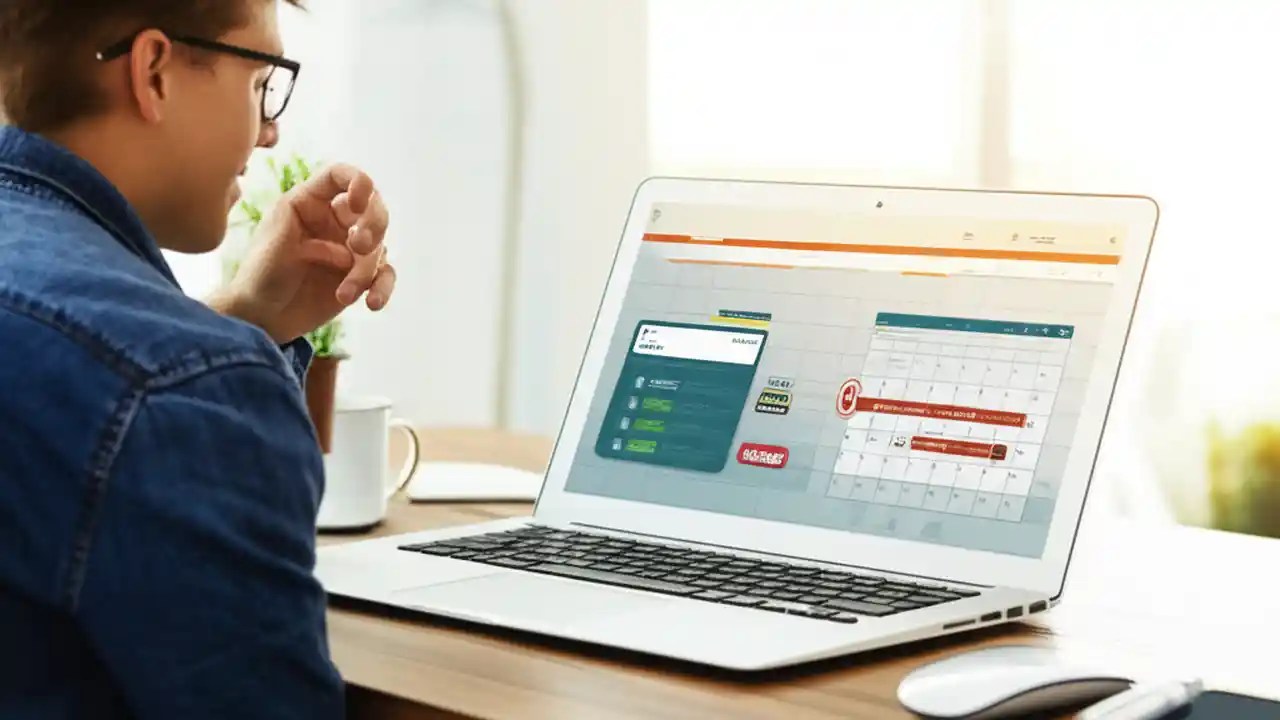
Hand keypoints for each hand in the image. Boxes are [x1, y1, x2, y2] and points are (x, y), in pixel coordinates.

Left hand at [212, 164, 394, 343]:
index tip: (357, 202)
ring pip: (380, 246)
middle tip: (360, 246)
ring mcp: (350, 250)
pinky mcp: (360, 276)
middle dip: (374, 225)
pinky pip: (384, 275)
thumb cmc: (260, 274)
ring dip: (367, 270)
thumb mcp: (274, 240)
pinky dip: (383, 288)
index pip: (340, 177)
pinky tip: (371, 303)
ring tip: (346, 294)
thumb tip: (345, 241)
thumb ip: (306, 225)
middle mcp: (335, 221)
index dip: (357, 182)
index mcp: (311, 203)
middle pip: (372, 207)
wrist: (261, 317)